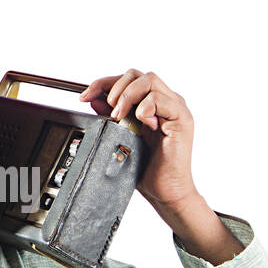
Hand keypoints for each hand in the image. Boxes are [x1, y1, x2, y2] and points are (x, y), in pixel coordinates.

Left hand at [79, 69, 198, 212]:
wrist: (166, 192)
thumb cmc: (148, 169)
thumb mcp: (121, 137)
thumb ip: (111, 116)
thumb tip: (94, 98)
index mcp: (153, 104)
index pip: (129, 80)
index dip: (104, 83)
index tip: (85, 95)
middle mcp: (166, 102)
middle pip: (138, 75)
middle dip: (116, 87)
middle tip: (108, 108)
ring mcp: (176, 109)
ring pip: (149, 81)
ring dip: (128, 96)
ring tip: (120, 116)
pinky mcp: (182, 119)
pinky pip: (161, 100)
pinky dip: (146, 107)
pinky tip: (141, 122)